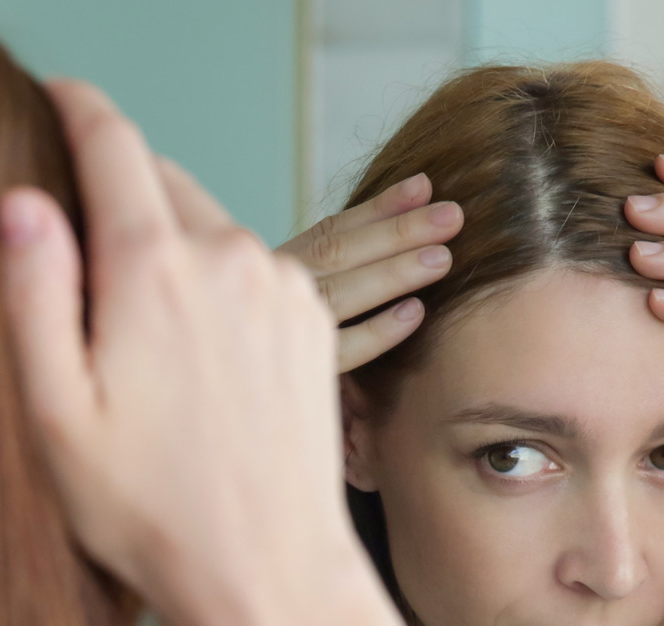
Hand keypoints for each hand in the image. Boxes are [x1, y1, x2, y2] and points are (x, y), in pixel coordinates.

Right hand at [0, 81, 357, 625]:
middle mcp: (227, 257)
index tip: (54, 91)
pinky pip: (248, 266)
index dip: (75, 107)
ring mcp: (279, 286)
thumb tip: (20, 198)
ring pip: (206, 223)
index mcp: (152, 269)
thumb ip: (32, 292)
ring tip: (132, 328)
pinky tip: (190, 351)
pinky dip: (212, 279)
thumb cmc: (146, 508)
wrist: (267, 573)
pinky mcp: (309, 319)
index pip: (111, 143)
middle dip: (114, 190)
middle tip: (74, 252)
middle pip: (159, 181)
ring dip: (165, 242)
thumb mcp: (53, 411)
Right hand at [278, 175, 462, 371]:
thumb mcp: (290, 285)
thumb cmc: (265, 336)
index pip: (330, 230)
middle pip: (337, 253)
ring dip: (393, 274)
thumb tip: (417, 192)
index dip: (379, 207)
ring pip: (339, 296)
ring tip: (443, 258)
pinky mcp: (294, 375)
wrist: (211, 402)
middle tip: (453, 216)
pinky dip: (378, 331)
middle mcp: (269, 290)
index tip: (424, 186)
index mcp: (270, 265)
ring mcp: (277, 330)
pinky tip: (414, 312)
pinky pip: (340, 351)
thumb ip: (335, 256)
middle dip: (399, 232)